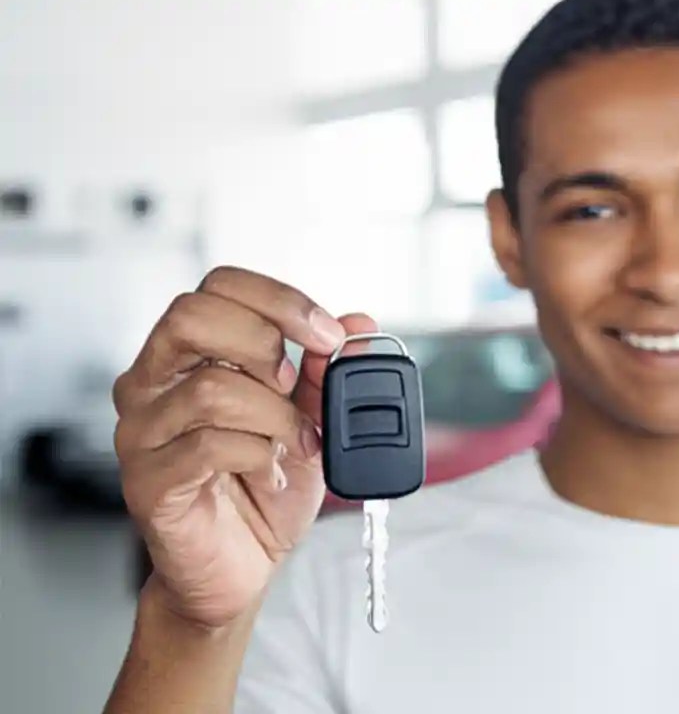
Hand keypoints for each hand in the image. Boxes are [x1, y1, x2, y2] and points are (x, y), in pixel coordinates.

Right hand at [113, 266, 376, 627]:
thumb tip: (358, 323)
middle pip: (192, 317)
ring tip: (293, 445)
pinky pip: (208, 446)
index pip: (217, 287)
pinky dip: (259, 456)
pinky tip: (269, 474)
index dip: (279, 300)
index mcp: (187, 356)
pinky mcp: (148, 481)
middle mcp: (152, 385)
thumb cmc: (263, 492)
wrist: (239, 569)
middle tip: (294, 384)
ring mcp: (142, 433)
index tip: (327, 335)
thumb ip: (327, 372)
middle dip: (264, 343)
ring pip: (211, 389)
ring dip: (276, 417)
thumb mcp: (312, 422)